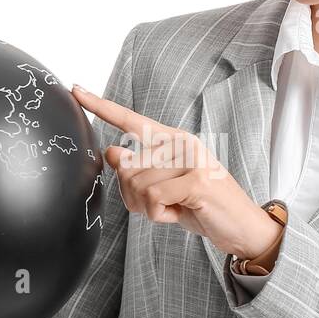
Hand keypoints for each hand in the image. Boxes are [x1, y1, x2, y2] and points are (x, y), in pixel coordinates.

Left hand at [71, 84, 282, 259]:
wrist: (242, 228)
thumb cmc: (202, 206)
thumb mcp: (166, 186)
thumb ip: (141, 169)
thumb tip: (112, 151)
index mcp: (173, 140)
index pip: (130, 119)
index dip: (101, 107)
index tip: (76, 90)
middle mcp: (181, 143)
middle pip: (126, 168)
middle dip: (133, 197)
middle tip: (160, 206)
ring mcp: (191, 160)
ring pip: (137, 186)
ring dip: (149, 209)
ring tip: (174, 209)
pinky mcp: (196, 180)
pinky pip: (153, 200)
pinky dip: (160, 216)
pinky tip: (180, 214)